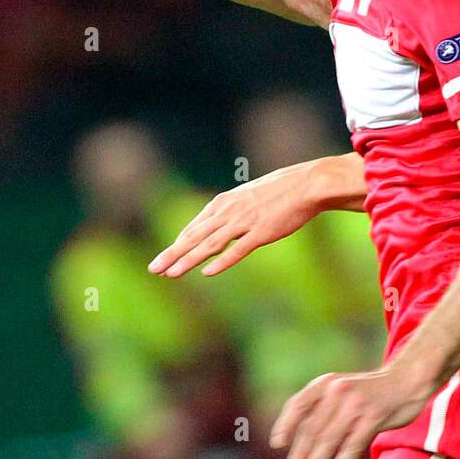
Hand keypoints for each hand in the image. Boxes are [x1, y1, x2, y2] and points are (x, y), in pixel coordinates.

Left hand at [148, 161, 324, 277]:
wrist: (305, 184)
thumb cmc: (279, 191)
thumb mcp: (247, 196)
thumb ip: (231, 209)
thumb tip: (219, 222)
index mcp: (224, 203)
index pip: (194, 228)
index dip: (177, 245)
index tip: (163, 259)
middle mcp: (229, 212)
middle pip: (195, 237)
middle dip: (172, 254)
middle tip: (153, 269)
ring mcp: (244, 222)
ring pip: (210, 244)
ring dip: (188, 260)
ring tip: (171, 274)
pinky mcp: (261, 232)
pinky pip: (238, 249)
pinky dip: (221, 261)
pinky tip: (207, 272)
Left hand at [270, 362, 436, 458]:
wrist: (406, 379)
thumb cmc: (369, 392)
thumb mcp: (341, 389)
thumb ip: (321, 407)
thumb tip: (297, 440)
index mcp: (325, 383)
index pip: (298, 404)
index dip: (285, 424)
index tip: (277, 444)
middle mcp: (337, 390)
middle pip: (312, 428)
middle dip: (300, 454)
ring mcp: (356, 403)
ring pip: (329, 439)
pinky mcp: (373, 416)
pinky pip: (352, 445)